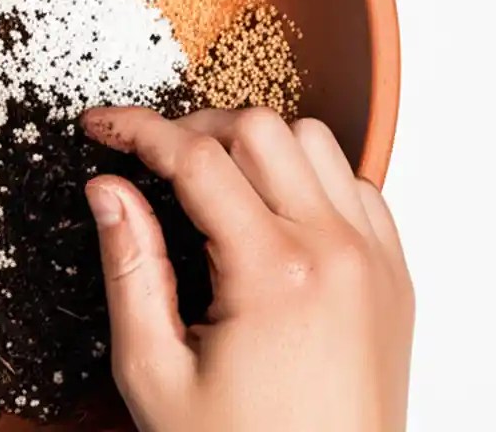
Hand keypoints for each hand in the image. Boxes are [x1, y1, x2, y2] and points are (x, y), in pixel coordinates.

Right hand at [81, 107, 413, 431]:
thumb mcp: (155, 370)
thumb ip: (129, 267)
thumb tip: (109, 191)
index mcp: (273, 272)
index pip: (194, 158)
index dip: (136, 129)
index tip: (102, 126)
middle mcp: (335, 252)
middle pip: (259, 128)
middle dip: (193, 128)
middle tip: (151, 159)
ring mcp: (374, 260)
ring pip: (314, 141)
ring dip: (256, 146)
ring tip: (212, 183)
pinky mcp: (394, 276)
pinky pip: (355, 185)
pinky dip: (309, 178)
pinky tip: (272, 212)